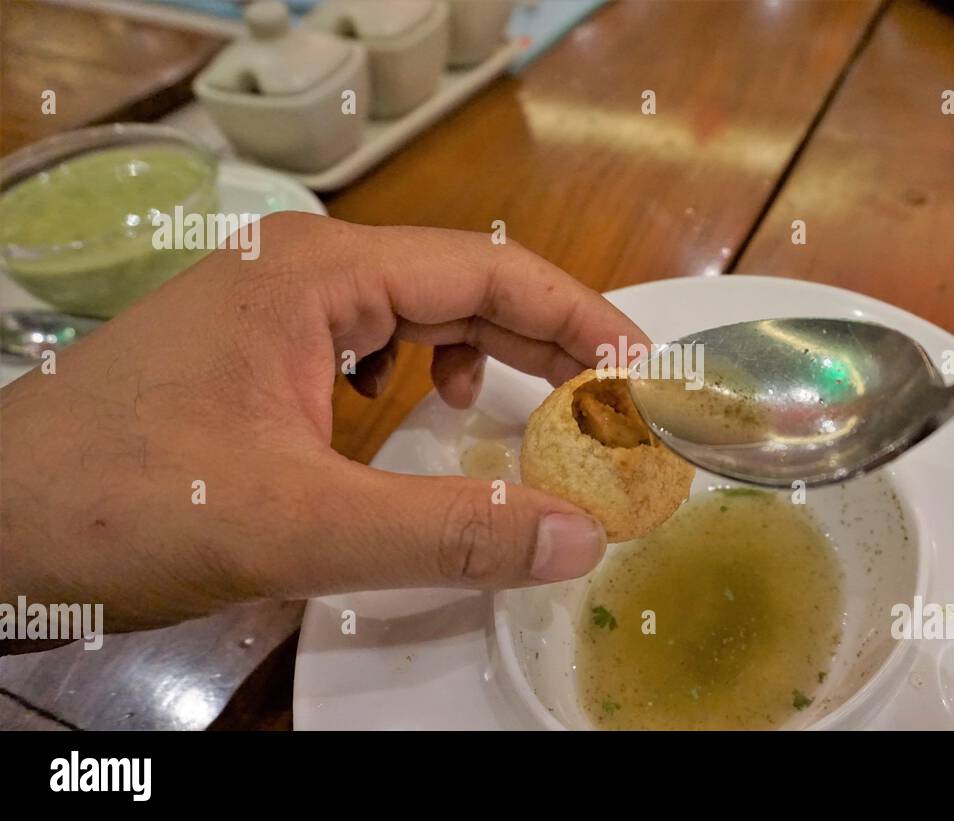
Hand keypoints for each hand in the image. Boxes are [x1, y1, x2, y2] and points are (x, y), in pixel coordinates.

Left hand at [0, 213, 648, 639]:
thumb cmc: (121, 503)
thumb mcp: (298, 526)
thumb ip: (449, 531)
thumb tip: (582, 535)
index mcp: (319, 273)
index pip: (489, 270)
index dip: (582, 319)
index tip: (644, 374)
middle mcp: (301, 268)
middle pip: (461, 283)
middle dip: (546, 340)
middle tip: (613, 404)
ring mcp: (270, 304)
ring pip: (415, 312)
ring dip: (486, 355)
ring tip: (527, 411)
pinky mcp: (251, 347)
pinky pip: (366, 340)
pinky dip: (418, 374)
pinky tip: (419, 412)